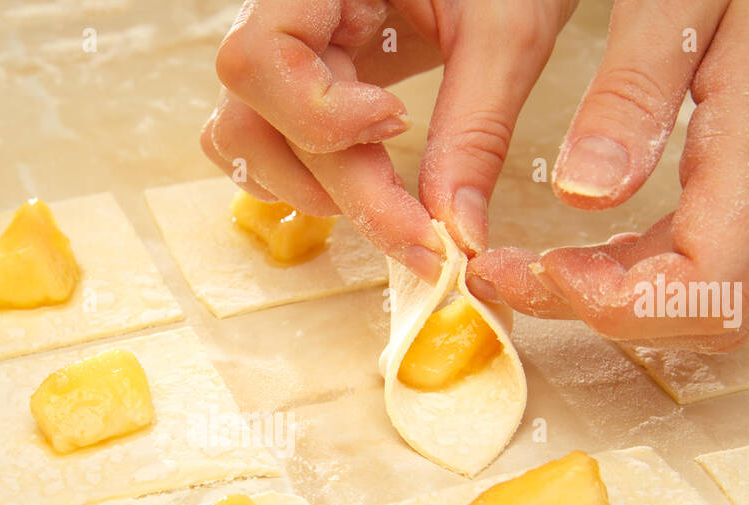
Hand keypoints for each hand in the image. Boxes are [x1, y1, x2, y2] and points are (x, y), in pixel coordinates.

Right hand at [202, 0, 577, 282]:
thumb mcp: (507, 33)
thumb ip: (477, 132)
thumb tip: (457, 238)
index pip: (259, 56)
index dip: (318, 113)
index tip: (398, 126)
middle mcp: (278, 11)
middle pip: (251, 119)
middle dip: (339, 184)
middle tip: (420, 231)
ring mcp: (276, 49)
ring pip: (241, 141)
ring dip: (309, 189)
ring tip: (388, 194)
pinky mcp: (289, 82)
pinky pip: (258, 145)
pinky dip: (302, 180)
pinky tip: (364, 177)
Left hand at [473, 0, 748, 349]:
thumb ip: (630, 95)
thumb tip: (581, 193)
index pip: (703, 286)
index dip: (612, 305)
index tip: (535, 269)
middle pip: (710, 314)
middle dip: (603, 313)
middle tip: (513, 276)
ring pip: (720, 305)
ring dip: (624, 301)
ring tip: (537, 267)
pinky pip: (731, 266)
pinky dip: (656, 275)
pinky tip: (597, 251)